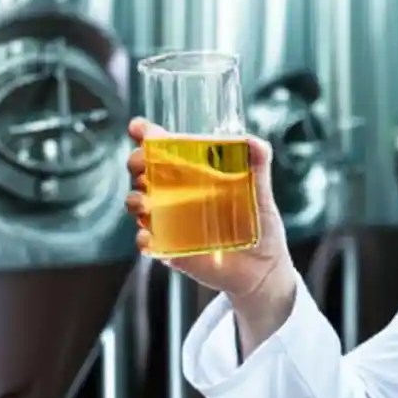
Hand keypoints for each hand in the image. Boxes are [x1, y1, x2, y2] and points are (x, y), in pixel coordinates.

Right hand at [124, 117, 292, 298]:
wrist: (262, 268)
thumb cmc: (259, 224)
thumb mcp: (260, 193)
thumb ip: (258, 165)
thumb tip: (253, 142)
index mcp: (195, 173)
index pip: (163, 147)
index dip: (147, 134)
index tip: (139, 128)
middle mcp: (176, 194)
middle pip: (143, 171)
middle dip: (137, 163)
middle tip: (142, 164)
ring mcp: (170, 221)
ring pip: (138, 204)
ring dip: (135, 200)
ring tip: (147, 202)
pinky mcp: (170, 249)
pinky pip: (147, 242)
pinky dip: (143, 239)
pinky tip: (150, 236)